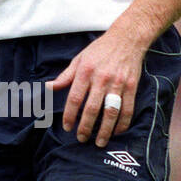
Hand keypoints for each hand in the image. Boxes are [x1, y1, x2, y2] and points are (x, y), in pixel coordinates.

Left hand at [49, 22, 147, 147]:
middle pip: (92, 108)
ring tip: (99, 142)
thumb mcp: (79, 59)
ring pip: (111, 112)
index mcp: (86, 71)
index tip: (67, 127)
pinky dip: (122, 123)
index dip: (69, 115)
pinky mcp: (131, 86)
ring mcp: (118, 83)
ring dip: (105, 130)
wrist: (128, 38)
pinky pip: (128, 109)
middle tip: (81, 138)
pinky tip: (116, 131)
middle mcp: (102, 78)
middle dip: (85, 127)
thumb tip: (48, 87)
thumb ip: (65, 76)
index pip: (75, 98)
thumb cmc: (100, 49)